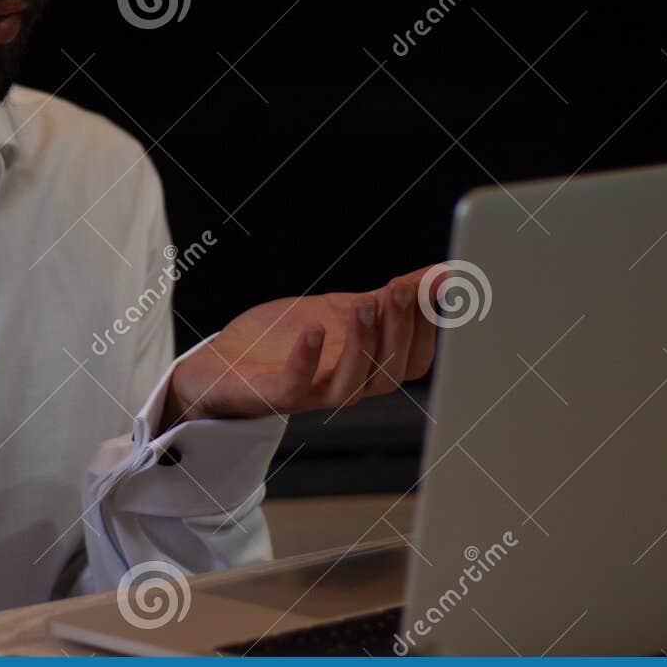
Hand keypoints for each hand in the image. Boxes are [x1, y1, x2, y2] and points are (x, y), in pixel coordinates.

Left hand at [161, 265, 444, 428]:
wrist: (224, 361)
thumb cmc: (286, 339)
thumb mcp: (344, 308)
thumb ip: (388, 297)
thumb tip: (442, 273)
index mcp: (368, 368)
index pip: (414, 360)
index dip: (428, 328)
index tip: (436, 286)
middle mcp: (347, 386)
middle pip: (390, 373)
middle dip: (400, 330)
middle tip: (401, 290)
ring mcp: (311, 393)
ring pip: (353, 385)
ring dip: (363, 345)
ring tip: (364, 305)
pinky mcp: (273, 394)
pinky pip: (296, 385)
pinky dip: (308, 359)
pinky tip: (314, 330)